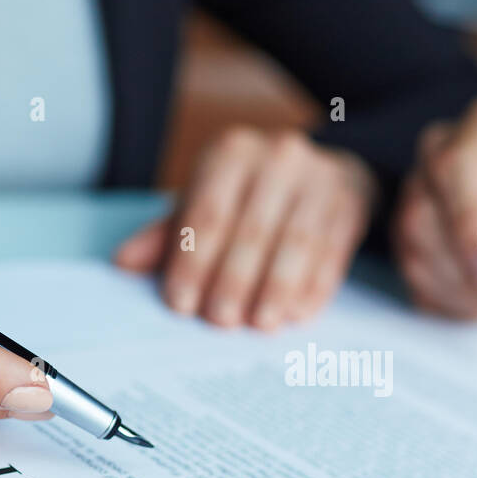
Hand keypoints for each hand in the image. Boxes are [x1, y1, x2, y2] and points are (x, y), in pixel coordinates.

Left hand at [114, 127, 375, 329]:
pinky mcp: (352, 204)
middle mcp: (279, 157)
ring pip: (296, 242)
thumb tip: (124, 264)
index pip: (208, 212)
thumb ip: (171, 234)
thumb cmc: (253, 196)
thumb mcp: (210, 202)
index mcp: (232, 152)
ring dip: (276, 289)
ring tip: (260, 325)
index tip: (181, 304)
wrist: (328, 173)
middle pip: (251, 229)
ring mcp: (321, 179)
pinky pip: (332, 251)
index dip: (192, 261)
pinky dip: (315, 287)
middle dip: (233, 280)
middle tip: (220, 321)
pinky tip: (298, 314)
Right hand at [393, 96, 476, 318]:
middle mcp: (437, 152)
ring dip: (463, 291)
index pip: (456, 166)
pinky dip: (450, 303)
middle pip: (424, 215)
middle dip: (468, 270)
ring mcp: (412, 195)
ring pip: (415, 253)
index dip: (471, 225)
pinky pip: (412, 281)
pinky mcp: (401, 237)